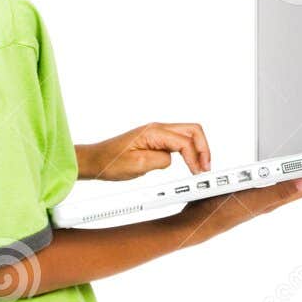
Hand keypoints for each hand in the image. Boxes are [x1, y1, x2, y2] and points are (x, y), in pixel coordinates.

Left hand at [77, 123, 210, 181]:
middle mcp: (158, 129)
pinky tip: (188, 165)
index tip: (198, 173)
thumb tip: (172, 160)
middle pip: (193, 131)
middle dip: (203, 149)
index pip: (185, 141)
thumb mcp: (136, 165)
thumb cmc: (110, 162)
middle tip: (206, 168)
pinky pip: (178, 143)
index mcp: (154, 132)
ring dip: (197, 150)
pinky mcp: (155, 141)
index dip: (195, 157)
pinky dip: (188, 152)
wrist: (95, 161)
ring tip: (200, 168)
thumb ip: (159, 160)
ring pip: (188, 136)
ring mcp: (157, 134)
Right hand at [182, 175, 301, 243]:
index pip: (300, 187)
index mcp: (269, 200)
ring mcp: (251, 198)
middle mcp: (263, 200)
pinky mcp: (238, 195)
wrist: (192, 224)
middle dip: (300, 169)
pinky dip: (263, 173)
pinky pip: (258, 182)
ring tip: (292, 159)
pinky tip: (259, 169)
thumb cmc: (218, 214)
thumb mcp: (249, 199)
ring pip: (274, 183)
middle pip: (290, 184)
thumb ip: (276, 191)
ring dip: (283, 170)